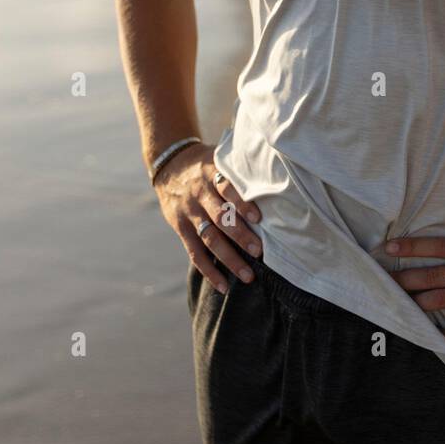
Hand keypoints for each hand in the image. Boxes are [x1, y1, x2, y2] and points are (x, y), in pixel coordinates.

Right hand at [153, 142, 263, 293]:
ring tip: (247, 275)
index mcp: (212, 174)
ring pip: (209, 239)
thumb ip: (238, 170)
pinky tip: (223, 285)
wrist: (169, 165)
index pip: (227, 188)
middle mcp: (200, 194)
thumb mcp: (219, 158)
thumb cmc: (205, 165)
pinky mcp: (181, 228)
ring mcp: (190, 213)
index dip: (242, 203)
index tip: (259, 218)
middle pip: (220, 217)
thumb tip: (275, 178)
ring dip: (229, 258)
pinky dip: (209, 270)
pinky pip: (195, 253)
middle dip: (240, 236)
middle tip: (260, 251)